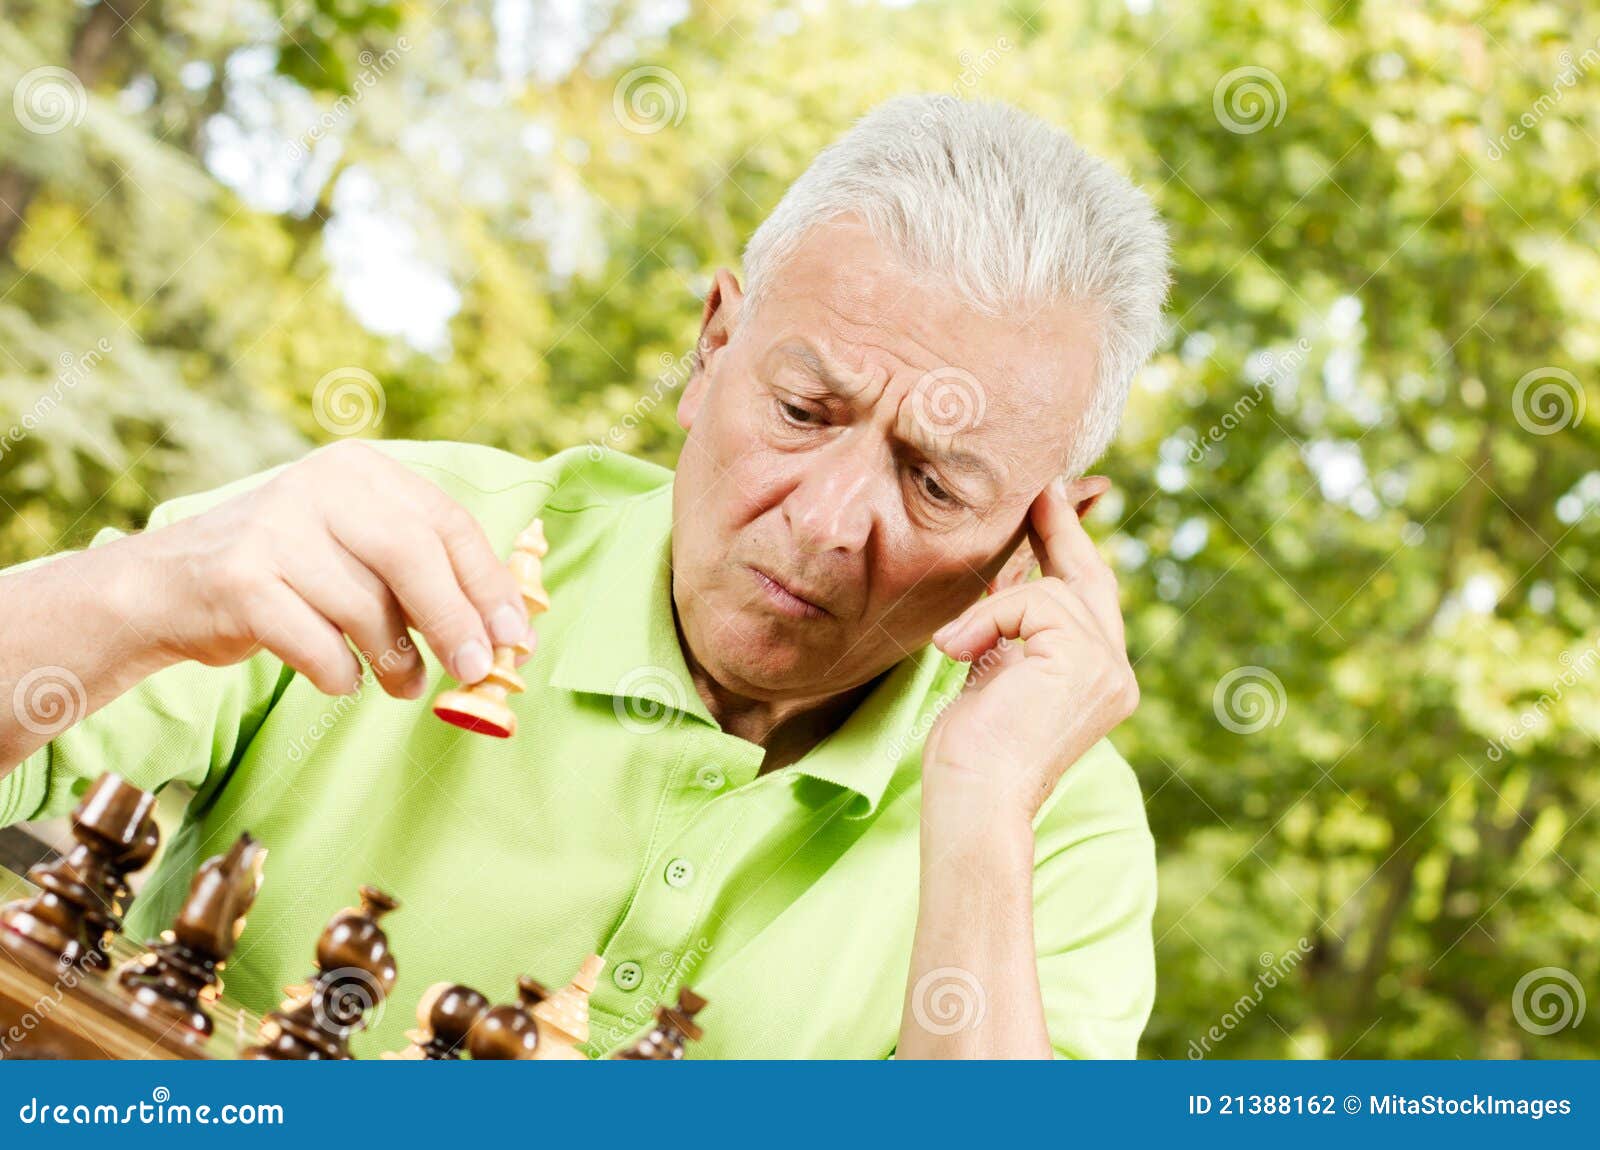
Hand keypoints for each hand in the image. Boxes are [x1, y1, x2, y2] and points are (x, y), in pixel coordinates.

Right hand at [131, 441, 530, 698]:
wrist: (167, 587)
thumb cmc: (289, 575)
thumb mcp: (356, 549)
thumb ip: (424, 574)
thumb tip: (507, 631)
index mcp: (361, 470)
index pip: (446, 523)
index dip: (488, 584)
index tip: (517, 635)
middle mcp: (317, 485)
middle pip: (411, 556)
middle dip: (454, 622)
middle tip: (477, 670)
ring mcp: (273, 528)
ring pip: (366, 607)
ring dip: (396, 661)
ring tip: (403, 685)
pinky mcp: (239, 580)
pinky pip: (318, 644)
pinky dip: (340, 674)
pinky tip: (341, 677)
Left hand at [923, 477, 1137, 828]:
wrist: (973, 798)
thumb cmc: (972, 751)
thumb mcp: (995, 669)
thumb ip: (1013, 627)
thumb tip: (1009, 569)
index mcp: (1098, 680)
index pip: (1088, 599)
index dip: (1071, 546)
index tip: (1050, 502)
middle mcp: (1116, 674)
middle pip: (1089, 580)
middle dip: (1061, 530)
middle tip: (1039, 488)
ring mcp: (1109, 667)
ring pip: (1051, 590)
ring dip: (991, 611)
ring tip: (954, 648)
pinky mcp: (1086, 658)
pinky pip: (1034, 600)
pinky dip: (989, 618)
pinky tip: (959, 652)